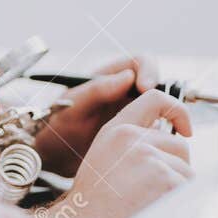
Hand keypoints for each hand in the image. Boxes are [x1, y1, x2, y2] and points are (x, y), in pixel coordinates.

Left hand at [33, 54, 162, 173]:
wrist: (52, 155)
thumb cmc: (56, 125)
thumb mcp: (73, 106)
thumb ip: (98, 90)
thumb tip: (127, 77)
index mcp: (110, 77)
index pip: (140, 62)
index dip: (149, 71)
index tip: (147, 87)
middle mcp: (125, 92)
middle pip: (157, 85)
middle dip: (165, 97)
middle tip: (165, 113)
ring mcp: (131, 113)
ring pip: (160, 109)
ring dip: (166, 118)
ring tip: (163, 132)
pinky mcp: (135, 133)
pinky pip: (155, 131)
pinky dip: (160, 136)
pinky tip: (155, 145)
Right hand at [54, 90, 193, 217]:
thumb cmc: (91, 204)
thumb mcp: (105, 160)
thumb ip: (133, 145)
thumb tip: (169, 142)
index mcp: (118, 131)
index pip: (155, 99)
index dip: (178, 111)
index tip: (185, 128)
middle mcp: (135, 140)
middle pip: (180, 146)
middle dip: (176, 167)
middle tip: (153, 191)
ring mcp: (152, 158)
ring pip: (187, 172)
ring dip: (176, 190)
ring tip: (147, 204)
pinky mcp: (167, 180)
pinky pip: (189, 191)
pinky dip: (179, 205)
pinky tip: (154, 212)